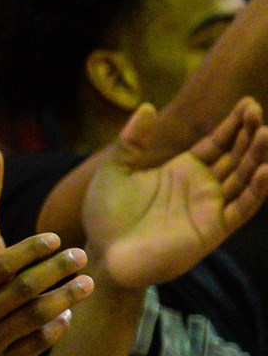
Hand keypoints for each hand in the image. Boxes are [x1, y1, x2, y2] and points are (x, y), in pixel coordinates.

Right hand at [0, 214, 89, 355]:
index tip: (53, 238)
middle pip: (24, 289)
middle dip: (57, 269)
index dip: (29, 250)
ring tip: (87, 283)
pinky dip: (55, 330)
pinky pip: (33, 347)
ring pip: (35, 318)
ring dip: (66, 298)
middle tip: (80, 254)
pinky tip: (66, 315)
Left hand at [82, 98, 267, 291]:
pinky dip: (256, 190)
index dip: (232, 125)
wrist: (104, 253)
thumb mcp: (116, 169)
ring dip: (257, 157)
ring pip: (244, 178)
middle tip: (256, 110)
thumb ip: (132, 140)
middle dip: (248, 134)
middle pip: (235, 156)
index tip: (247, 103)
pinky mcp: (213, 229)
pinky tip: (266, 170)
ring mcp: (210, 207)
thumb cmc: (107, 214)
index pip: (217, 143)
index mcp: (182, 170)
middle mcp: (202, 187)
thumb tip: (148, 107)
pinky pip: (241, 208)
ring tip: (266, 133)